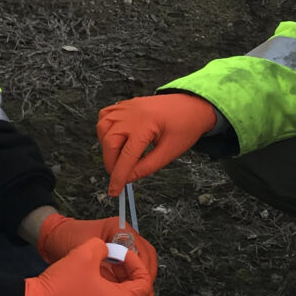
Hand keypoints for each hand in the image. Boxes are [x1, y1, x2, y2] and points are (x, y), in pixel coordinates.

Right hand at [18, 238, 153, 295]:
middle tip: (115, 260)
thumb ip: (104, 247)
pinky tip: (87, 282)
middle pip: (133, 295)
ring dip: (114, 285)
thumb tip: (106, 250)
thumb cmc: (60, 285)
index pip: (144, 284)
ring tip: (100, 269)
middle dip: (127, 275)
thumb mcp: (85, 253)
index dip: (136, 265)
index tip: (122, 254)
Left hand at [37, 213, 158, 280]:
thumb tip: (122, 288)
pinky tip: (128, 294)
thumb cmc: (64, 242)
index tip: (142, 289)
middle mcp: (124, 233)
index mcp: (119, 228)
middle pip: (147, 256)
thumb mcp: (84, 257)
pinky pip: (131, 267)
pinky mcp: (118, 251)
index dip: (143, 272)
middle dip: (146, 278)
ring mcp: (123, 242)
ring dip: (140, 281)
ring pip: (142, 263)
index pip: (141, 251)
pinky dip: (132, 281)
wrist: (53, 239)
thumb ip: (105, 270)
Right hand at [97, 94, 218, 195]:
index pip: (127, 156)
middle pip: (110, 141)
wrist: (192, 105)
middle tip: (119, 176)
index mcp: (146, 125)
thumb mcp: (170, 152)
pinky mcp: (125, 105)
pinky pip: (105, 116)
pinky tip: (114, 139)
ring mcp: (127, 107)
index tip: (114, 191)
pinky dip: (105, 130)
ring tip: (119, 158)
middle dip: (111, 163)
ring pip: (103, 128)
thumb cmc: (185, 127)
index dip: (119, 176)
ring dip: (106, 147)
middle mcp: (132, 114)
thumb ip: (147, 166)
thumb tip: (128, 178)